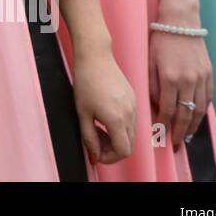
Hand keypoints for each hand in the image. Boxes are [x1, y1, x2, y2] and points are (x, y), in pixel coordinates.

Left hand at [72, 47, 134, 165]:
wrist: (95, 57)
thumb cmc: (85, 82)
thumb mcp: (82, 113)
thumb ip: (89, 138)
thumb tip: (94, 156)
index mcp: (117, 120)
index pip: (123, 152)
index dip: (109, 157)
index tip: (96, 152)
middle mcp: (130, 115)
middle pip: (129, 145)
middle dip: (112, 148)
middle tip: (95, 139)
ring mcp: (134, 106)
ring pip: (131, 133)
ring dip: (116, 137)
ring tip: (98, 126)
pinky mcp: (134, 99)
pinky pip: (132, 120)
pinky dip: (121, 125)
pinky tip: (105, 115)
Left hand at [148, 29, 211, 146]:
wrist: (181, 22)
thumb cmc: (160, 40)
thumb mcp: (149, 61)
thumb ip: (152, 85)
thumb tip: (154, 105)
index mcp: (170, 78)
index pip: (168, 109)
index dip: (164, 124)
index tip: (160, 133)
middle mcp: (188, 81)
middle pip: (186, 114)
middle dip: (180, 131)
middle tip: (175, 143)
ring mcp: (201, 78)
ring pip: (199, 109)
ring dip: (194, 125)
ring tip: (187, 136)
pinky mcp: (209, 74)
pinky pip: (208, 98)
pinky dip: (203, 111)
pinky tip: (198, 118)